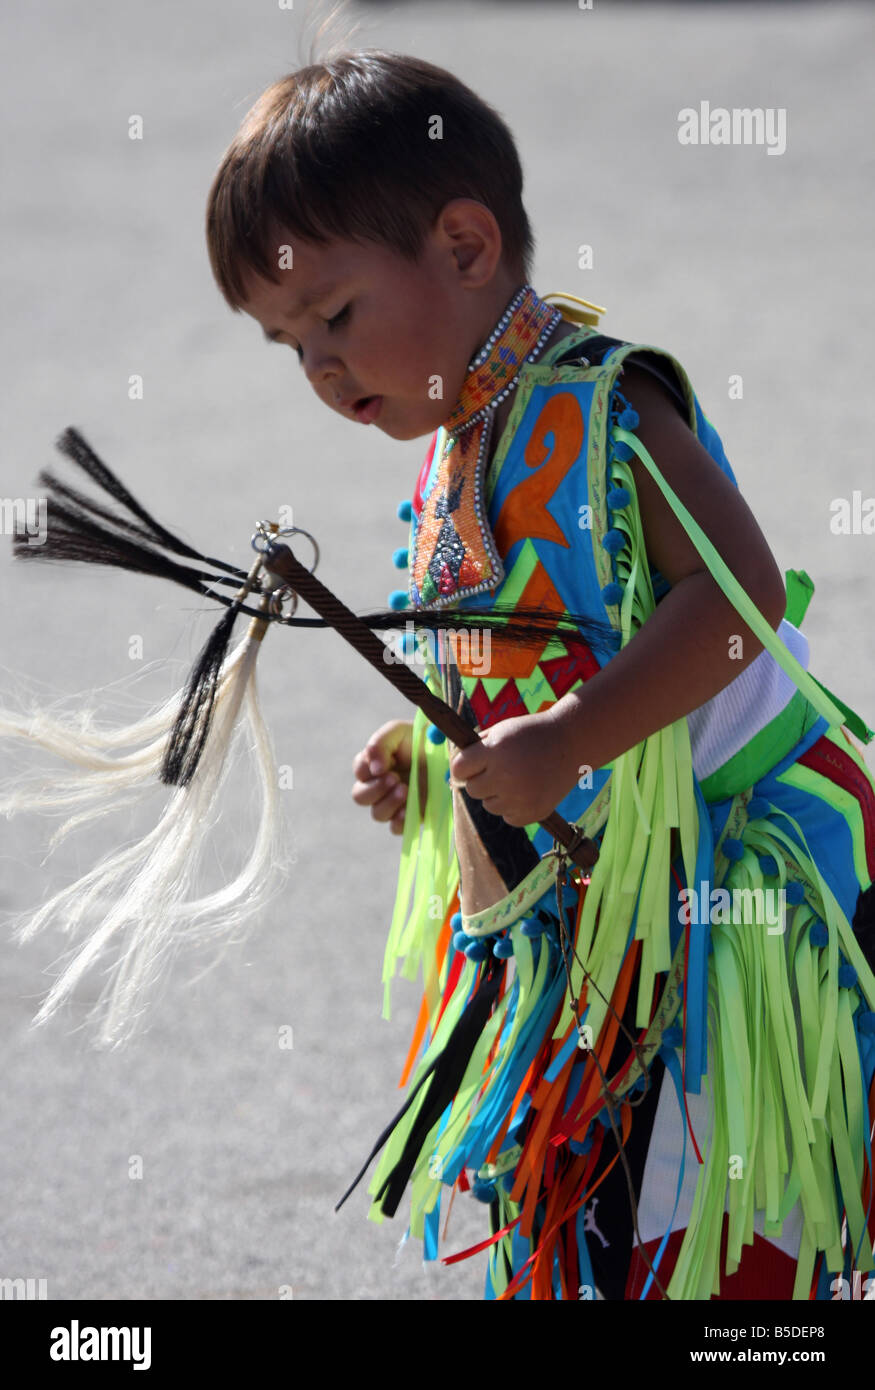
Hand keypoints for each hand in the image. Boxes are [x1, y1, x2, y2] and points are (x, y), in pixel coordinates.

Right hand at [351, 720, 414, 835]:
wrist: (448, 754)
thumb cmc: (420, 741)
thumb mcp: (399, 732)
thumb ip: (380, 742)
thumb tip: (374, 769)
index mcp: (374, 765)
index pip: (360, 770)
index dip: (366, 769)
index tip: (382, 767)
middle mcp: (380, 787)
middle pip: (360, 796)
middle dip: (375, 789)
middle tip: (394, 779)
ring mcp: (394, 804)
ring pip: (377, 814)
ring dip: (388, 803)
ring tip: (405, 789)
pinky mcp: (410, 817)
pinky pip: (396, 828)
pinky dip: (399, 821)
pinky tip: (409, 810)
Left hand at [449, 710, 576, 826]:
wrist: (572, 743)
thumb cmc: (531, 734)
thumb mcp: (501, 731)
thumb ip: (476, 749)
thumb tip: (452, 775)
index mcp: (495, 751)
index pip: (459, 769)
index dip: (463, 766)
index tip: (470, 764)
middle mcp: (506, 776)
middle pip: (472, 789)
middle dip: (481, 779)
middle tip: (500, 768)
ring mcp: (520, 797)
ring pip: (489, 806)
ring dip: (497, 794)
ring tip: (518, 777)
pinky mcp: (533, 813)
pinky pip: (508, 817)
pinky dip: (513, 807)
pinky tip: (528, 789)